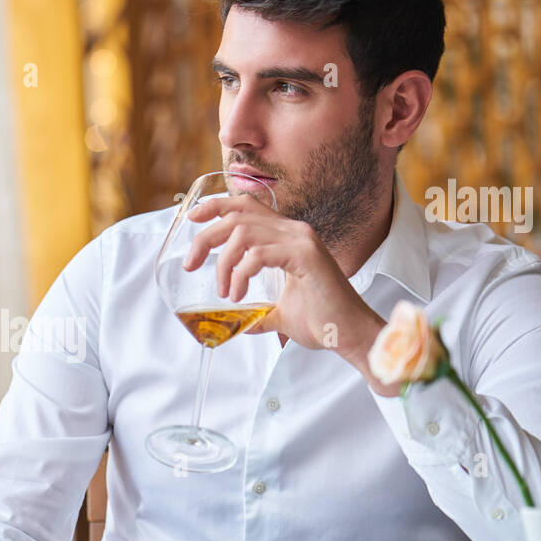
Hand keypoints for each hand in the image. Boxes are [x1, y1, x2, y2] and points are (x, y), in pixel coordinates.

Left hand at [183, 194, 396, 394]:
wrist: (350, 335)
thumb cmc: (323, 322)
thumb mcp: (281, 314)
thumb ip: (259, 313)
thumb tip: (240, 323)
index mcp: (289, 236)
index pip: (246, 206)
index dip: (216, 205)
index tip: (193, 217)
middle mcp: (295, 231)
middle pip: (237, 216)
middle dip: (206, 238)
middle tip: (190, 264)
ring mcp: (302, 241)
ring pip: (244, 233)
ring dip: (223, 262)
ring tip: (223, 291)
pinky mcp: (305, 257)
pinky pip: (258, 254)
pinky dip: (240, 274)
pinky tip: (237, 294)